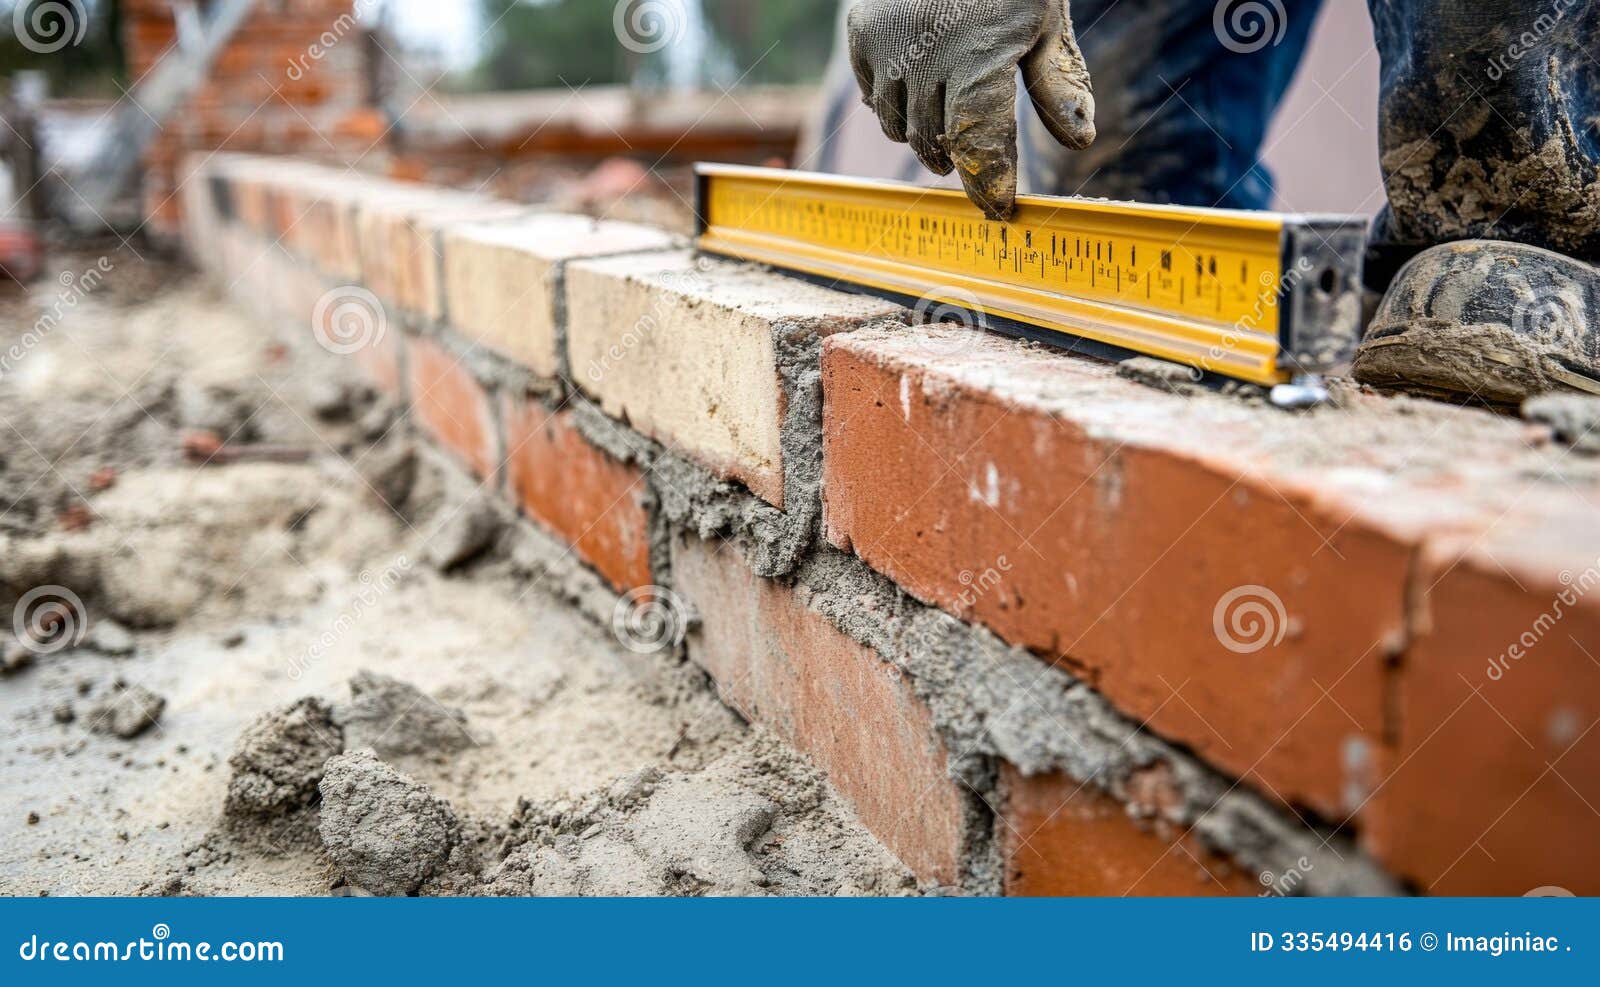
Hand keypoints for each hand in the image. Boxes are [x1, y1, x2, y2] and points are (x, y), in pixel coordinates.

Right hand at [847, 0, 1095, 219]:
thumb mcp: (1046, 24)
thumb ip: (1056, 84)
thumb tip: (1080, 141)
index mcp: (981, 55)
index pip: (978, 141)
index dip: (989, 182)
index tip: (999, 210)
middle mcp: (929, 56)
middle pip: (936, 141)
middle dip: (959, 162)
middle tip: (978, 167)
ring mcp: (890, 46)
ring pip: (899, 127)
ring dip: (923, 139)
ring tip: (945, 130)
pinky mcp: (863, 33)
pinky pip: (874, 97)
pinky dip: (892, 107)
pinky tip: (916, 92)